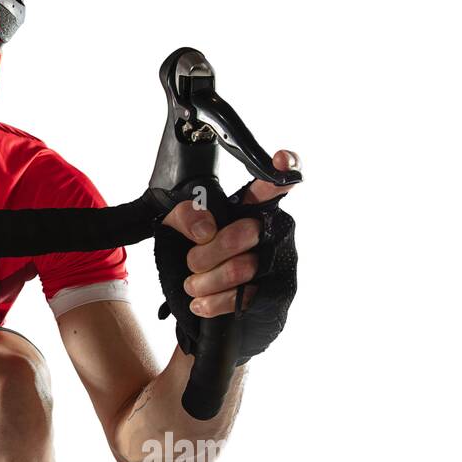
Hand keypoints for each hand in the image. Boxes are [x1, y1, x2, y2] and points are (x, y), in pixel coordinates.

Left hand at [160, 149, 301, 317]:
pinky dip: (215, 303)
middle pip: (245, 232)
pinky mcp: (274, 294)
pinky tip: (200, 302)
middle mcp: (272, 232)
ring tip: (192, 284)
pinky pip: (245, 298)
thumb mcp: (175, 228)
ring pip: (242, 268)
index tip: (281, 158)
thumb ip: (185, 216)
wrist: (193, 298)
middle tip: (192, 261)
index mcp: (251, 209)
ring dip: (206, 280)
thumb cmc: (192, 255)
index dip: (285, 169)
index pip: (275, 185)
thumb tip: (206, 230)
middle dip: (207, 252)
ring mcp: (277, 264)